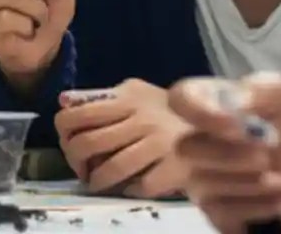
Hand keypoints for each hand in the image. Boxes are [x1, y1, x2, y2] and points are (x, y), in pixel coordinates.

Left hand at [54, 78, 190, 198]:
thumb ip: (100, 96)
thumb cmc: (166, 108)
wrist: (217, 121)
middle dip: (75, 161)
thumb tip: (64, 100)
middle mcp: (141, 120)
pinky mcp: (176, 167)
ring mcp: (159, 145)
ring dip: (96, 181)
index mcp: (126, 100)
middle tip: (81, 168)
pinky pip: (142, 185)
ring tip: (97, 182)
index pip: (77, 115)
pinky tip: (128, 187)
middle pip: (87, 144)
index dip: (63, 132)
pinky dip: (130, 189)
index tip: (69, 141)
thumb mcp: (134, 91)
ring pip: (111, 169)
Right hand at [170, 74, 280, 233]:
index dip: (199, 111)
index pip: (181, 98)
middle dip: (232, 156)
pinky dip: (263, 205)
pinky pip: (222, 211)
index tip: (234, 126)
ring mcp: (202, 177)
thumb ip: (263, 90)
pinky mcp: (213, 210)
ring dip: (259, 184)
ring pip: (205, 183)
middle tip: (269, 156)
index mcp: (212, 107)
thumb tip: (234, 103)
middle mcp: (199, 141)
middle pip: (187, 148)